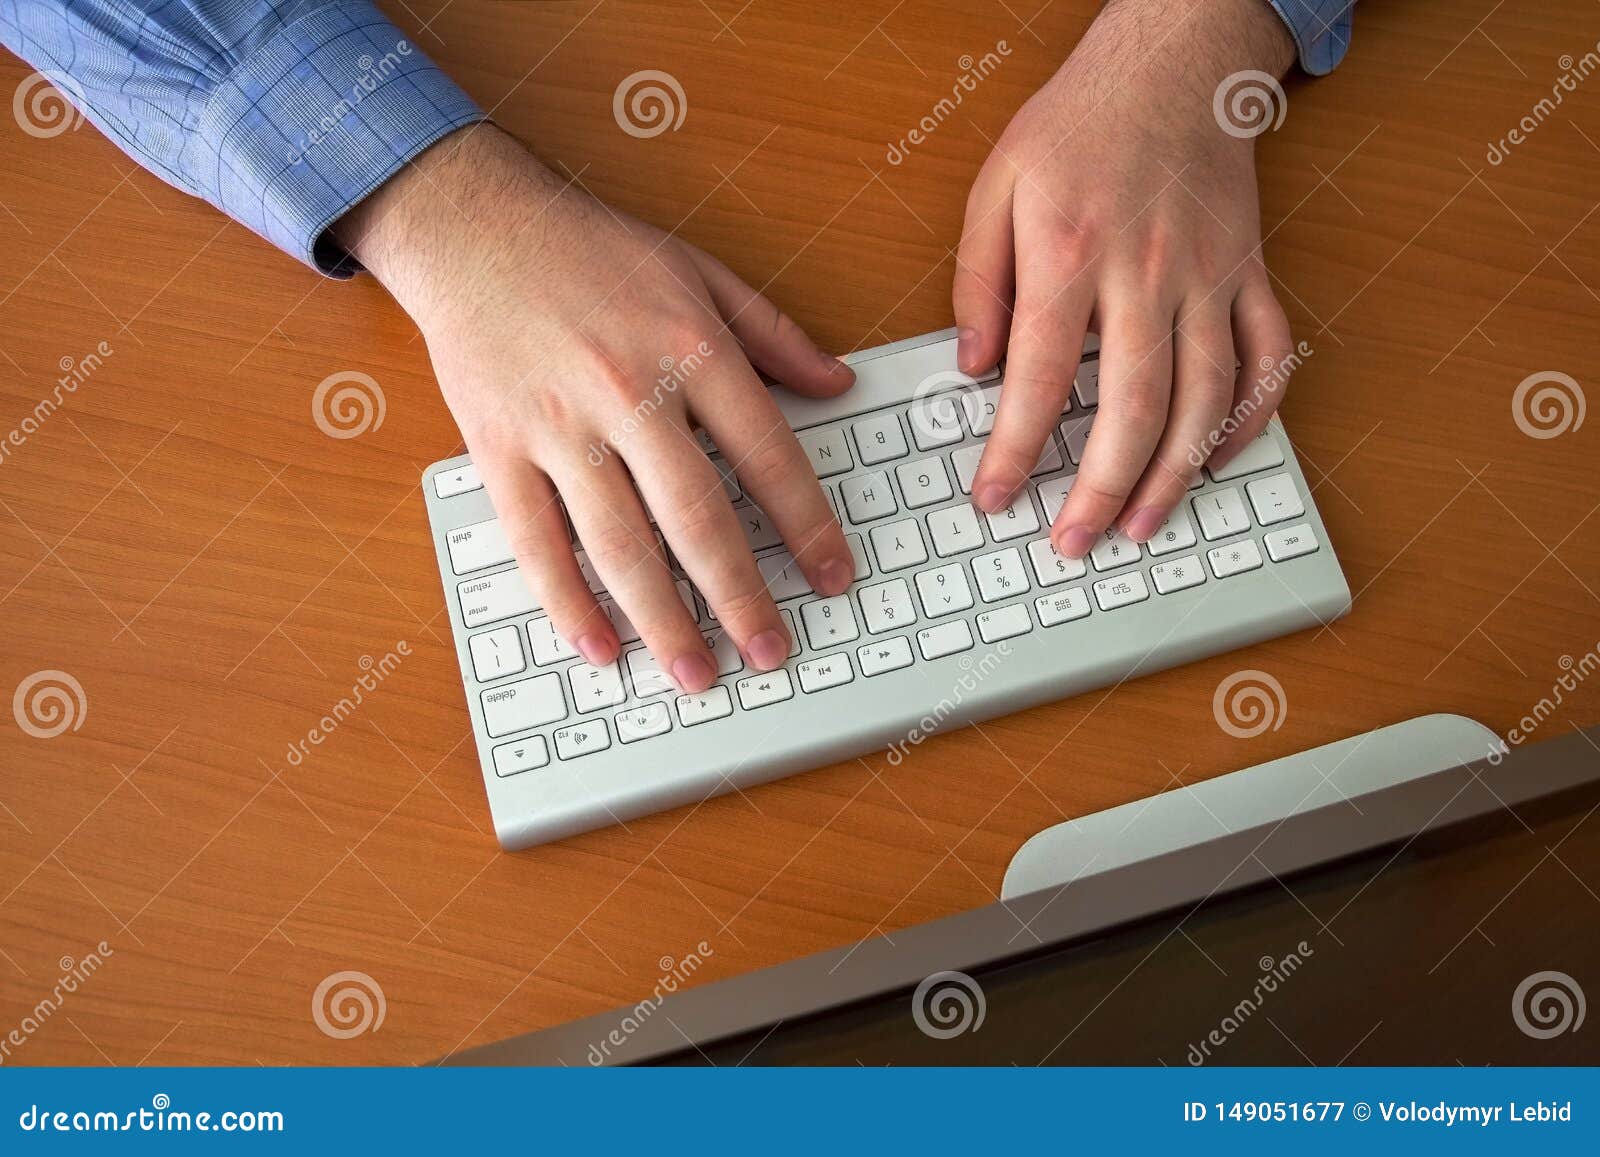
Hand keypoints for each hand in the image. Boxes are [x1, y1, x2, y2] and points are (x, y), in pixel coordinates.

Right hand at [335, 126, 856, 691]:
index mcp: (690, 348)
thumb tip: (841, 384)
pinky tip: (600, 647)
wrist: (474, 224)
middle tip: (771, 651)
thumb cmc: (591, 251)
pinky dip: (565, 602)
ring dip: (661, 621)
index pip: (767, 455)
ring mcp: (557, 424)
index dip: (807, 525)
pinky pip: (535, 540)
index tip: (833, 576)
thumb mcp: (699, 270)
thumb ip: (774, 333)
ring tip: (697, 674)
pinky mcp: (498, 447)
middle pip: (696, 518)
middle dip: (739, 598)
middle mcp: (628, 390)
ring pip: (619, 544)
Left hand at [954, 0, 1298, 556]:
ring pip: (1204, 398)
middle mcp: (1147, 275)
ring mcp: (1210, 278)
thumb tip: (973, 369)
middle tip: (1073, 542)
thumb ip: (977, 283)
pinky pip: (1266, 358)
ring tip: (1141, 526)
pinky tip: (1217, 459)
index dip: (1013, 452)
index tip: (994, 499)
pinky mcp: (1250, 274)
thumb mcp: (995, 188)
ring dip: (1175, 474)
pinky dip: (1250, 417)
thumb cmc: (1078, 125)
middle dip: (1099, 489)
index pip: (1040, 381)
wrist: (1174, 61)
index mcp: (1073, 256)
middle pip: (1131, 409)